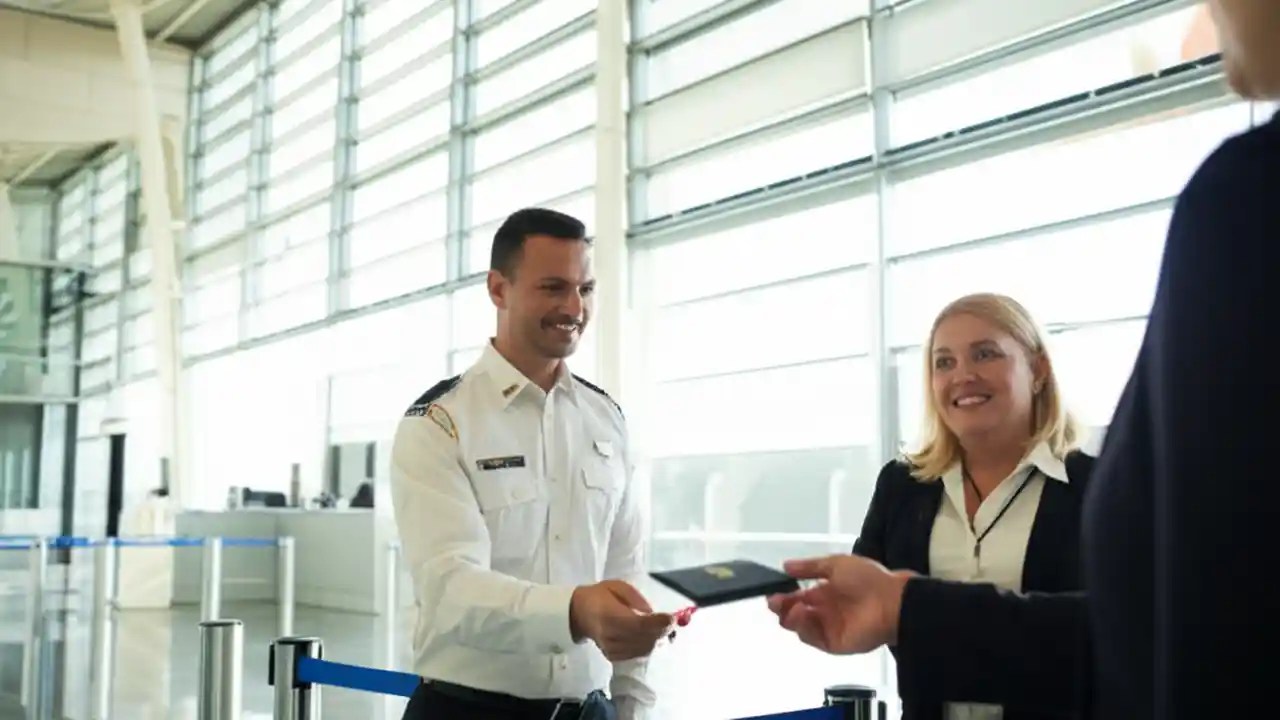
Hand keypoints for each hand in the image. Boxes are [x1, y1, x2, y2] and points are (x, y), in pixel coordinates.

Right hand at [570, 580, 673, 660]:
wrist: (578, 613)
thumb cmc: (599, 596)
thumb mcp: (616, 586)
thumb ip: (635, 598)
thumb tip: (652, 613)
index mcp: (608, 614)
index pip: (637, 624)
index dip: (657, 623)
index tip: (672, 618)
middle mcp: (609, 635)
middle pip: (642, 639)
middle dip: (661, 632)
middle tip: (671, 622)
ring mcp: (610, 649)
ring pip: (642, 649)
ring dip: (656, 639)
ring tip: (662, 628)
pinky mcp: (612, 657)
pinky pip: (637, 654)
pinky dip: (648, 646)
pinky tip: (650, 636)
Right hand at [766, 554, 912, 654]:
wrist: (892, 600)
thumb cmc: (867, 578)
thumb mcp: (836, 564)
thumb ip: (810, 567)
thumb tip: (786, 565)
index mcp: (825, 592)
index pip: (798, 597)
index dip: (783, 596)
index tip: (772, 593)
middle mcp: (825, 611)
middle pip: (795, 614)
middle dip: (781, 609)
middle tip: (774, 603)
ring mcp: (828, 628)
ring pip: (800, 627)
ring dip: (791, 617)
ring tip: (793, 607)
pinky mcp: (833, 643)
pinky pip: (812, 638)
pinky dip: (803, 628)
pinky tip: (802, 615)